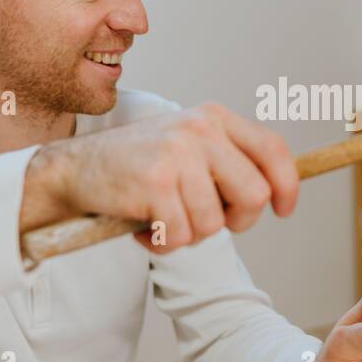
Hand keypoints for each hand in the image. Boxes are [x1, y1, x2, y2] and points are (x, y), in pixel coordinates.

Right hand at [19, 102, 298, 253]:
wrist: (74, 168)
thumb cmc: (137, 166)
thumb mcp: (187, 146)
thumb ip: (226, 160)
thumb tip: (272, 192)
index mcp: (214, 117)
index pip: (273, 150)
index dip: (287, 185)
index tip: (283, 209)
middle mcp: (200, 130)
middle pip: (253, 195)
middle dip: (234, 221)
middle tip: (203, 221)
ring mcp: (178, 155)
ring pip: (214, 224)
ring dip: (188, 234)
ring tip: (162, 218)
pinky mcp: (157, 183)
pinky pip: (181, 235)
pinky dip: (162, 244)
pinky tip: (144, 228)